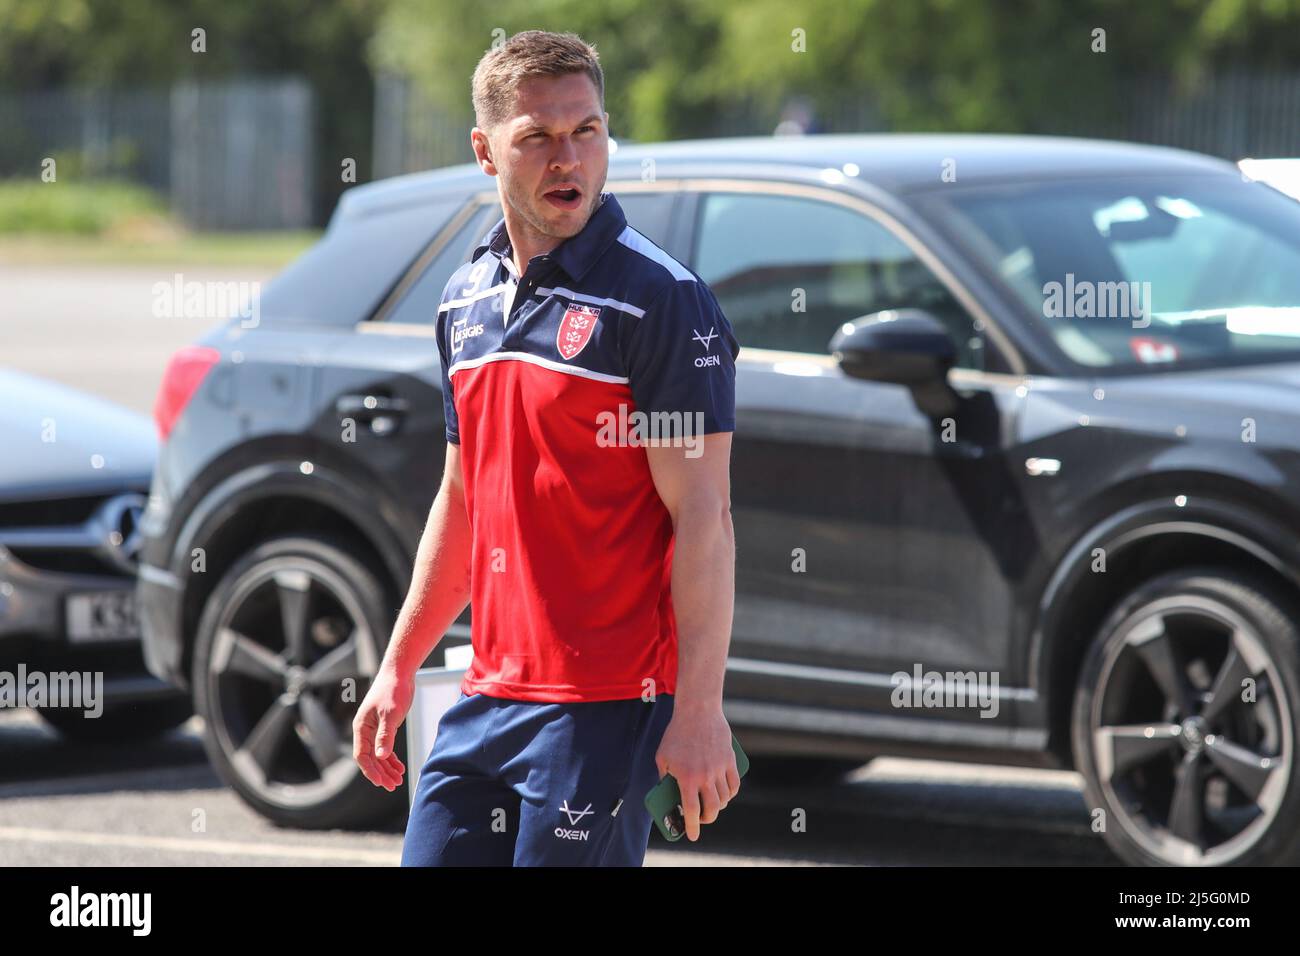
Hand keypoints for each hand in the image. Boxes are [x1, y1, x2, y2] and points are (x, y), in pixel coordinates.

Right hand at [352, 663, 412, 790]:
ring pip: (378, 755)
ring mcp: (374, 729)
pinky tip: (399, 767)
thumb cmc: (393, 690)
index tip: (381, 783)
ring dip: (387, 768)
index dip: (370, 771)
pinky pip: (385, 747)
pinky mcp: (385, 727)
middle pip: (370, 758)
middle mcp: (365, 731)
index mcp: (361, 728)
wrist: (399, 673)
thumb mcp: (390, 714)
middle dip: (380, 773)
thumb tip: (380, 756)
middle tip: (393, 785)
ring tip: (398, 780)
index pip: (361, 756)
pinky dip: (392, 759)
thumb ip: (385, 735)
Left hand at [654, 703, 739, 840]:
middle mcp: (705, 776)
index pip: (692, 811)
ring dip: (719, 806)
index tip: (692, 836)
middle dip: (707, 819)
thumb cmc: (676, 733)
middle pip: (712, 808)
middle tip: (702, 818)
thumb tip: (668, 792)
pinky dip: (731, 793)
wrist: (697, 711)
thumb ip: (665, 776)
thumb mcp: (663, 757)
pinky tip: (725, 793)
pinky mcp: (730, 760)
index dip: (692, 827)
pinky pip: (734, 784)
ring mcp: (720, 768)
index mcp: (687, 777)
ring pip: (725, 798)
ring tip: (712, 804)